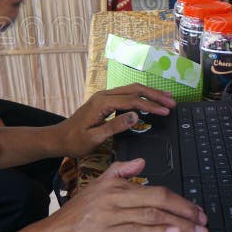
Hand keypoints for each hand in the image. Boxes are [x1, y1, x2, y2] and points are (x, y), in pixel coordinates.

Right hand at [35, 158, 207, 231]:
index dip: (179, 199)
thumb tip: (140, 163)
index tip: (195, 209)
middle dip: (186, 210)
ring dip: (180, 225)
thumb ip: (119, 173)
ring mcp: (110, 216)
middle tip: (203, 220)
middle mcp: (113, 197)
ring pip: (152, 215)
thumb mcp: (95, 187)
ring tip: (197, 231)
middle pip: (158, 198)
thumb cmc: (73, 218)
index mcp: (113, 185)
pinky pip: (137, 231)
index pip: (154, 188)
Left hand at [57, 83, 174, 157]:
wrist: (59, 138)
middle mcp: (104, 95)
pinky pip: (126, 94)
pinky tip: (149, 100)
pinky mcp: (105, 101)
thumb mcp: (94, 138)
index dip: (151, 105)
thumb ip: (115, 127)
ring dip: (149, 93)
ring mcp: (104, 96)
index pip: (132, 101)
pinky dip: (141, 95)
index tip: (166, 111)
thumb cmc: (75, 141)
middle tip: (172, 102)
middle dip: (155, 94)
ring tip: (167, 97)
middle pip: (134, 89)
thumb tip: (135, 116)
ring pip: (131, 89)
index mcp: (102, 103)